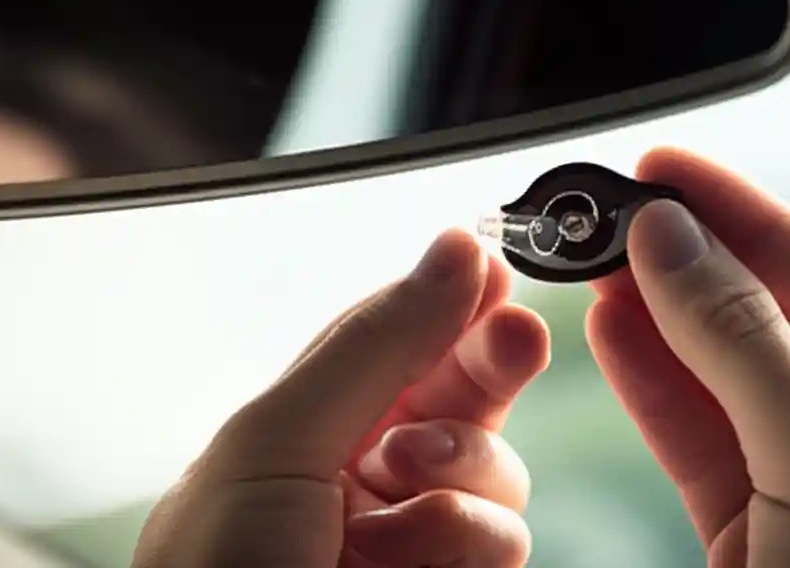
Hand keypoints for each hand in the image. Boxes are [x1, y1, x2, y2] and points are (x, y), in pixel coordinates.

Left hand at [134, 230, 549, 567]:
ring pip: (495, 468)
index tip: (494, 266)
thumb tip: (451, 253)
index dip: (446, 301)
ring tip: (397, 500)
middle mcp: (361, 480)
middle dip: (487, 361)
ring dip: (459, 473)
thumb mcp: (276, 444)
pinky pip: (504, 538)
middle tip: (514, 335)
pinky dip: (465, 540)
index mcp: (302, 432)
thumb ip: (375, 347)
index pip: (393, 343)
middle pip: (457, 393)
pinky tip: (408, 560)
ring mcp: (412, 541)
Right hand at [588, 148, 789, 565]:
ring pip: (723, 376)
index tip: (670, 171)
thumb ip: (747, 348)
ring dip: (656, 316)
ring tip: (595, 260)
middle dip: (692, 263)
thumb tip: (673, 244)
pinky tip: (611, 331)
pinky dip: (648, 383)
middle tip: (614, 210)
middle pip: (773, 319)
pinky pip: (696, 438)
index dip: (747, 216)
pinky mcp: (758, 533)